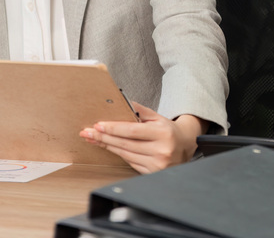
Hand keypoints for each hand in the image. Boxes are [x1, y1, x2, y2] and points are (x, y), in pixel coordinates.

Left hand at [81, 104, 203, 173]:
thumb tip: (121, 101)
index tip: (98, 125)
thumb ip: (140, 110)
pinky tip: (109, 147)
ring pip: (125, 154)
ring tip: (93, 139)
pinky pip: (130, 163)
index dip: (113, 129)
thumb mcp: (157, 117)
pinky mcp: (152, 173)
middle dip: (104, 138)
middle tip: (87, 132)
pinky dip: (118, 154)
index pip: (132, 131)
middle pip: (125, 144)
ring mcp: (157, 164)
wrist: (185, 147)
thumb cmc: (168, 130)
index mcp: (162, 133)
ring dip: (107, 146)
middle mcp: (161, 150)